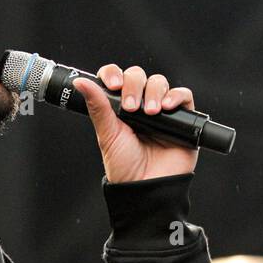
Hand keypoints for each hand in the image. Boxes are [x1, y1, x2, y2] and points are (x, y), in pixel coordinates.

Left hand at [71, 63, 198, 184]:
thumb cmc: (125, 167)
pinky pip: (183, 97)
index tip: (113, 84)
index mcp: (120, 108)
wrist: (147, 188)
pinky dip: (176, 96)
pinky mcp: (182, 120)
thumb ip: (97, 106)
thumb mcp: (107, 135)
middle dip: (134, 86)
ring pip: (160, 83)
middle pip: (138, 76)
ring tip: (149, 113)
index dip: (114, 74)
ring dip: (154, 92)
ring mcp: (161, 111)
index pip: (117, 78)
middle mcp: (140, 106)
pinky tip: (166, 108)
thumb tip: (79, 82)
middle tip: (130, 107)